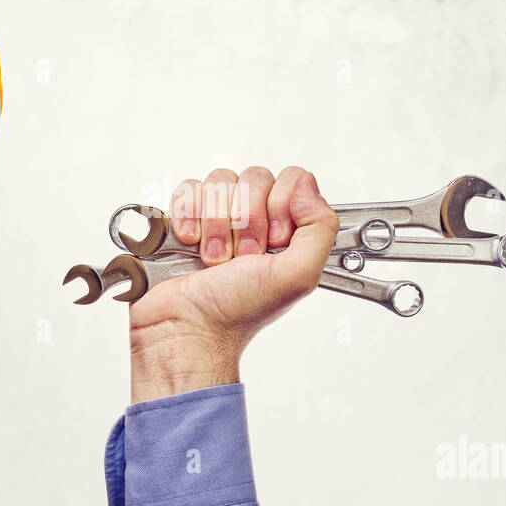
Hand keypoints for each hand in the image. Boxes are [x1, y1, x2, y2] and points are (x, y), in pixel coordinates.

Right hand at [127, 166, 338, 402]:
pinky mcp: (185, 217)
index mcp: (286, 230)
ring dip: (216, 223)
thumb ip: (320, 227)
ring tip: (214, 259)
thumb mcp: (299, 276)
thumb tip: (307, 183)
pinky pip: (188, 188)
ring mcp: (218, 217)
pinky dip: (188, 216)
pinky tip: (191, 244)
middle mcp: (255, 221)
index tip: (273, 242)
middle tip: (242, 257)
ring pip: (220, 181)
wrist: (188, 327)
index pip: (292, 180)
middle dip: (246, 221)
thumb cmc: (238, 312)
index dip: (281, 207)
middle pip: (255, 177)